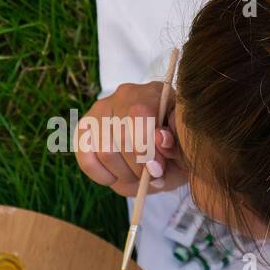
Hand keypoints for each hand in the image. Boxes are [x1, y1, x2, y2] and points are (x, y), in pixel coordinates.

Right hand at [74, 81, 185, 197]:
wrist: (163, 153)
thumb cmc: (176, 150)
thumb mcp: (185, 148)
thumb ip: (177, 142)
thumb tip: (161, 139)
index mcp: (154, 93)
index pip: (140, 114)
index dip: (146, 148)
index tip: (156, 170)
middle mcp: (124, 95)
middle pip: (122, 137)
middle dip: (139, 167)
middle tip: (152, 176)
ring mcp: (100, 111)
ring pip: (105, 152)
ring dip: (124, 174)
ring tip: (138, 176)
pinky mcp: (84, 131)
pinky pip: (87, 161)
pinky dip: (105, 177)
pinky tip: (119, 176)